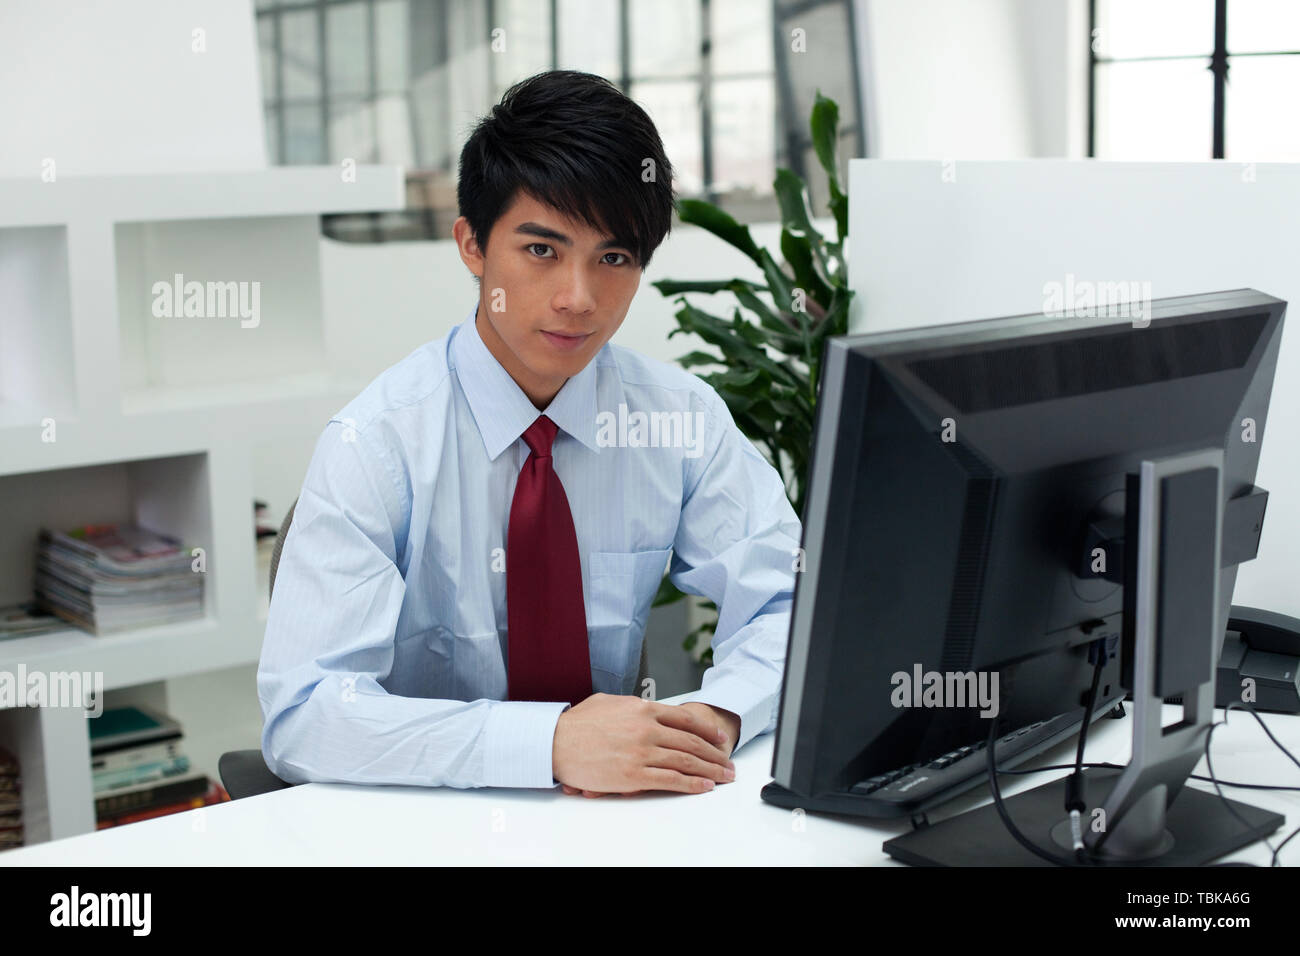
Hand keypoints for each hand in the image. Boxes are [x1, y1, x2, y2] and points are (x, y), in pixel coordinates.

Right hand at [553, 693, 734, 796]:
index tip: (719, 739)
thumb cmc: (578, 723)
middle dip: (714, 754)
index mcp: (642, 708)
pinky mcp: (633, 775)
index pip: (685, 718)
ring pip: (686, 761)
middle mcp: (646, 728)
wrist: (554, 742)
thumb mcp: (610, 702)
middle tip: (729, 763)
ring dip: (710, 770)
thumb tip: (646, 707)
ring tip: (724, 777)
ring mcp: (641, 752)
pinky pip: (670, 780)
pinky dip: (691, 784)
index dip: (707, 730)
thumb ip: (633, 706)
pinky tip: (704, 787)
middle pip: (691, 741)